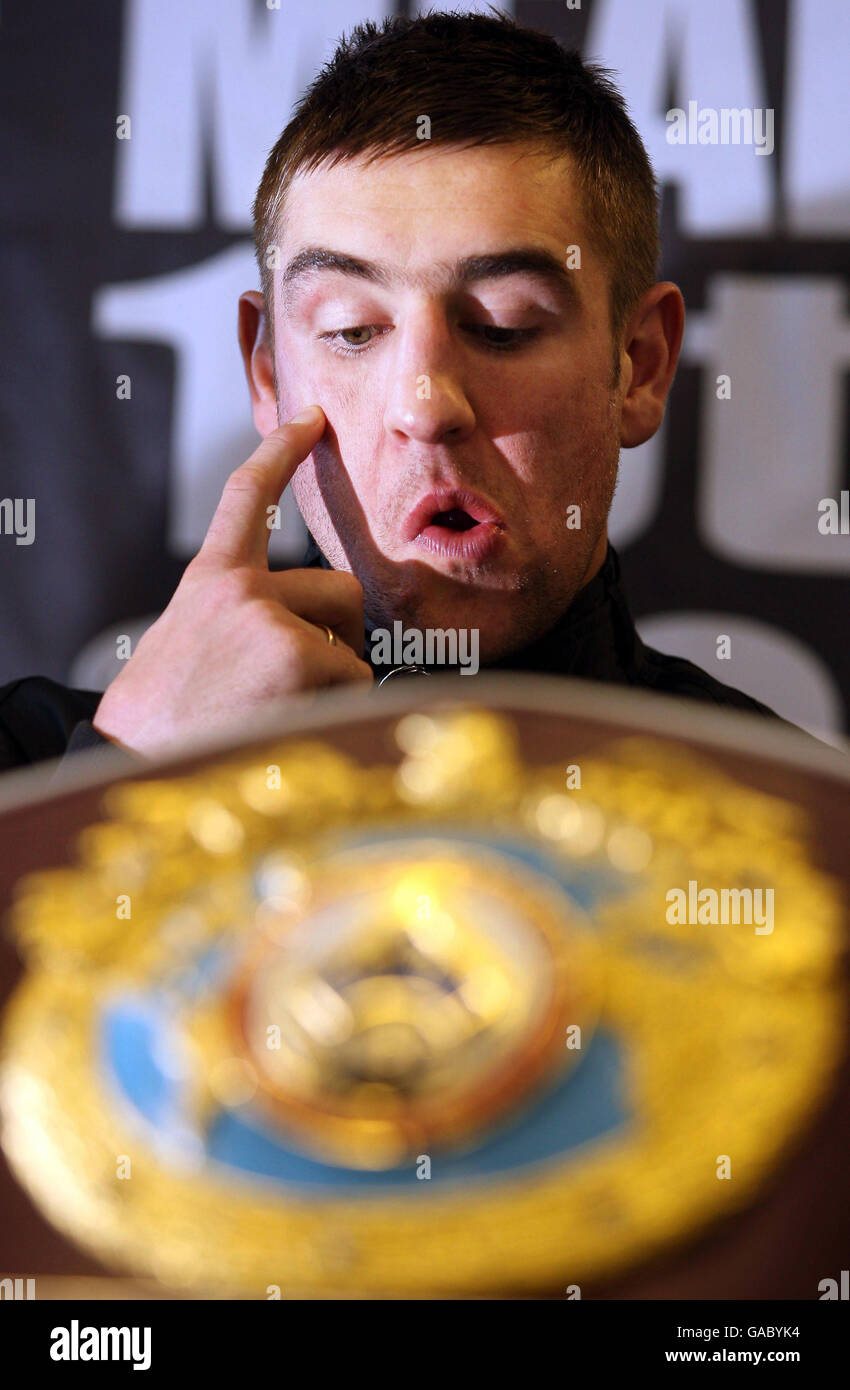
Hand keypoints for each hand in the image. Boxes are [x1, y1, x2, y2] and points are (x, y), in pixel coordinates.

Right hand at [92, 406, 372, 759]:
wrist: (130, 769)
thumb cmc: (160, 727)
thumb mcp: (183, 652)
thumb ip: (233, 624)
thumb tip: (294, 637)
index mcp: (208, 585)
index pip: (246, 498)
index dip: (281, 451)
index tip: (309, 419)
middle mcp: (242, 592)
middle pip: (341, 591)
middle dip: (337, 636)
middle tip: (292, 686)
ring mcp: (274, 622)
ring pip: (352, 648)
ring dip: (332, 686)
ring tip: (275, 718)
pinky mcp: (302, 659)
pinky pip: (355, 687)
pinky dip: (335, 716)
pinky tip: (287, 732)